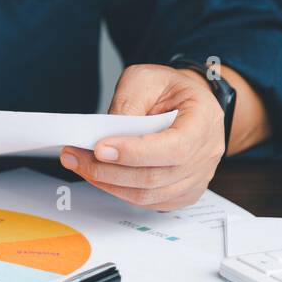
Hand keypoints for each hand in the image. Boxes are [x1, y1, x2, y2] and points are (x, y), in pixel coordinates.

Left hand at [60, 64, 224, 210]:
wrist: (186, 101)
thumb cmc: (169, 89)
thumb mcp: (147, 79)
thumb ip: (129, 104)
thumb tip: (107, 136)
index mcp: (204, 121)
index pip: (174, 148)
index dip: (135, 152)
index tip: (100, 148)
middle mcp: (205, 155)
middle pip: (155, 177)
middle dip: (108, 170)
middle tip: (75, 156)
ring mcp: (196, 178)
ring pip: (148, 195)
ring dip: (107, 183)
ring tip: (80, 164)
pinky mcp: (182, 193)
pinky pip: (148, 202)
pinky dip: (118, 191)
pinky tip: (99, 175)